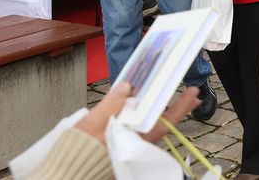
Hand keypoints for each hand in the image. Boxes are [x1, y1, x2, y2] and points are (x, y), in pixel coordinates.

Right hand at [74, 82, 199, 145]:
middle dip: (177, 109)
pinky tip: (147, 110)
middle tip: (192, 96)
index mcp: (134, 140)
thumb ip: (112, 104)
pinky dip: (147, 119)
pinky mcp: (122, 149)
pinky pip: (140, 132)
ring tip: (175, 100)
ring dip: (164, 113)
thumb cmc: (78, 151)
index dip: (179, 107)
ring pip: (153, 128)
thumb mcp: (93, 122)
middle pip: (162, 125)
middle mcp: (137, 146)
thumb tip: (128, 87)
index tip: (193, 94)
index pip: (164, 122)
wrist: (65, 173)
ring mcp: (131, 149)